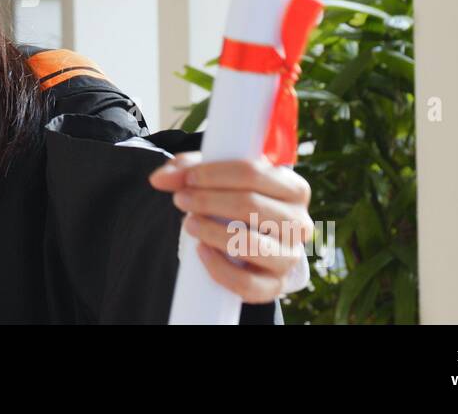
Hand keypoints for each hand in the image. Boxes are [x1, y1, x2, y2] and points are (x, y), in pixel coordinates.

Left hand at [148, 153, 312, 302]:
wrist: (249, 241)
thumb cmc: (236, 201)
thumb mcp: (216, 179)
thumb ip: (187, 172)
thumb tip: (158, 179)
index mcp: (294, 189)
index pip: (255, 173)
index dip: (216, 174)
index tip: (189, 179)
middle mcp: (299, 222)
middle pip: (251, 205)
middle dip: (209, 201)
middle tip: (181, 200)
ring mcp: (290, 256)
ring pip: (251, 243)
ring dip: (212, 232)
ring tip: (189, 224)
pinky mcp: (274, 285)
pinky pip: (247, 283)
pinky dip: (219, 269)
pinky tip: (201, 252)